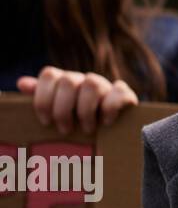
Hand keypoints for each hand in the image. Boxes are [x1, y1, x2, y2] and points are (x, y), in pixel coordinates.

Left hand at [15, 66, 139, 134]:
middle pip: (69, 80)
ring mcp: (105, 85)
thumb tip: (22, 83)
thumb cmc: (78, 125)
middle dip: (63, 109)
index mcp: (66, 81)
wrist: (112, 133)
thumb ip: (41, 97)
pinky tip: (106, 123)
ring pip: (92, 84)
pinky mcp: (125, 93)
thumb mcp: (57, 113)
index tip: (45, 121)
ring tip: (87, 129)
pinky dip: (109, 109)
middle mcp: (84, 79)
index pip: (50, 74)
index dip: (44, 97)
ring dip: (86, 111)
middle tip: (65, 129)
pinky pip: (118, 92)